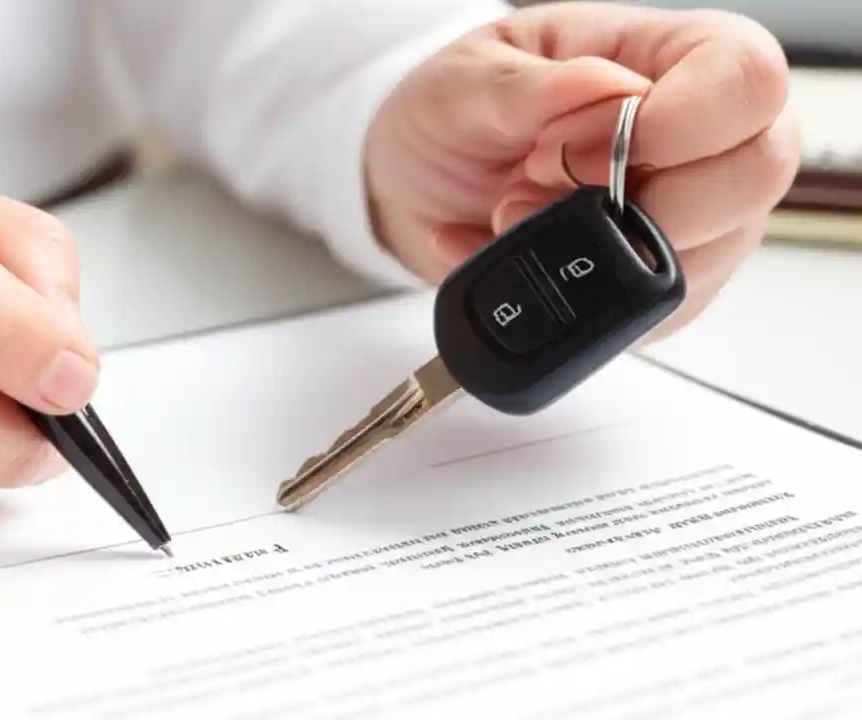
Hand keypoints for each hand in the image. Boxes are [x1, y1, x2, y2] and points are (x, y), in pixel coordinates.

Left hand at [366, 1, 799, 337]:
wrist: (418, 186)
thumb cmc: (455, 114)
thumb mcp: (464, 81)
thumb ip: (528, 91)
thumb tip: (603, 91)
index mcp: (674, 55)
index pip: (746, 80)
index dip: (675, 125)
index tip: (575, 149)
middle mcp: (706, 140)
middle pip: (753, 177)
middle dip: (630, 202)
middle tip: (535, 186)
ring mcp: (697, 220)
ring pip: (700, 259)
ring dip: (586, 254)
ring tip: (515, 213)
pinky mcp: (661, 291)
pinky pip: (641, 314)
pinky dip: (565, 296)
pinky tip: (519, 254)